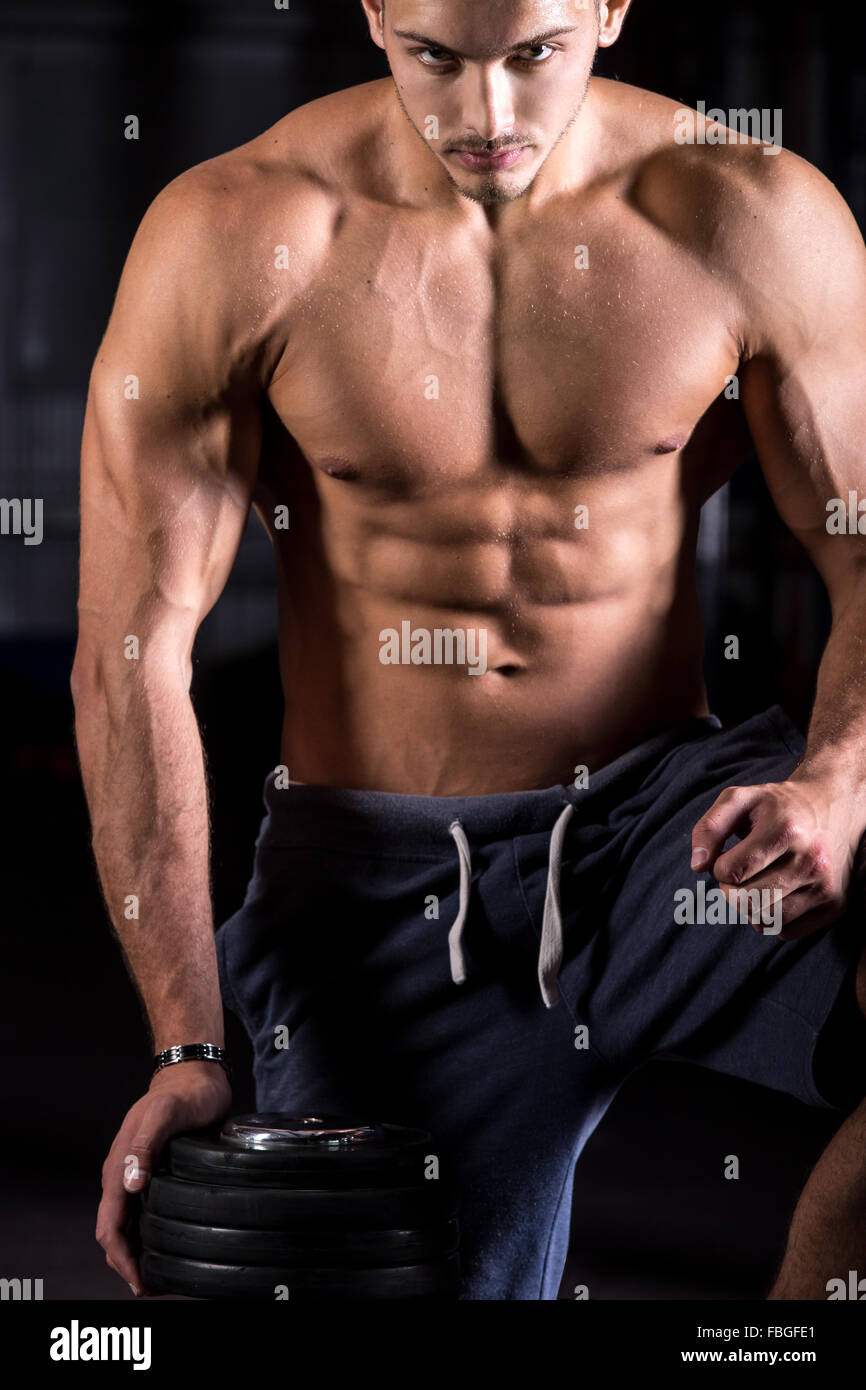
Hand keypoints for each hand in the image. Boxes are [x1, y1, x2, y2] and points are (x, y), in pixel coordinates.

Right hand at [96, 1060, 231, 1295]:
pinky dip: (149, 1235)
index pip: (109, 1226)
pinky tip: (169, 1244)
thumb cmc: (185, 1093)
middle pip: (114, 1233)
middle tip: (154, 1289)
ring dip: (137, 1253)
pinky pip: (143, 1212)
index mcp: (120, 1167)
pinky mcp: (154, 1172)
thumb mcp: (167, 1114)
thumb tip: (130, 1184)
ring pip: (128, 1225)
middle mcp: (123, 1175)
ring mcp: (137, 1175)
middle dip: (127, 1265)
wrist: (196, 1074)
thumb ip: (146, 1145)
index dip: (121, 1259)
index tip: (140, 1283)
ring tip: (161, 1277)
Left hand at [690, 777, 862, 940]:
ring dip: (749, 906)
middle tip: (738, 873)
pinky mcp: (834, 906)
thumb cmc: (777, 805)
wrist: (833, 806)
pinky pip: (785, 932)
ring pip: (764, 920)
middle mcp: (810, 861)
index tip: (729, 856)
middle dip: (729, 889)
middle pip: (746, 901)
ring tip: (758, 881)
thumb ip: (710, 828)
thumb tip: (698, 866)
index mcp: (786, 830)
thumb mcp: (739, 800)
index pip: (730, 871)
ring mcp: (825, 886)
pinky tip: (777, 892)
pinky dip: (771, 918)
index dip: (719, 867)